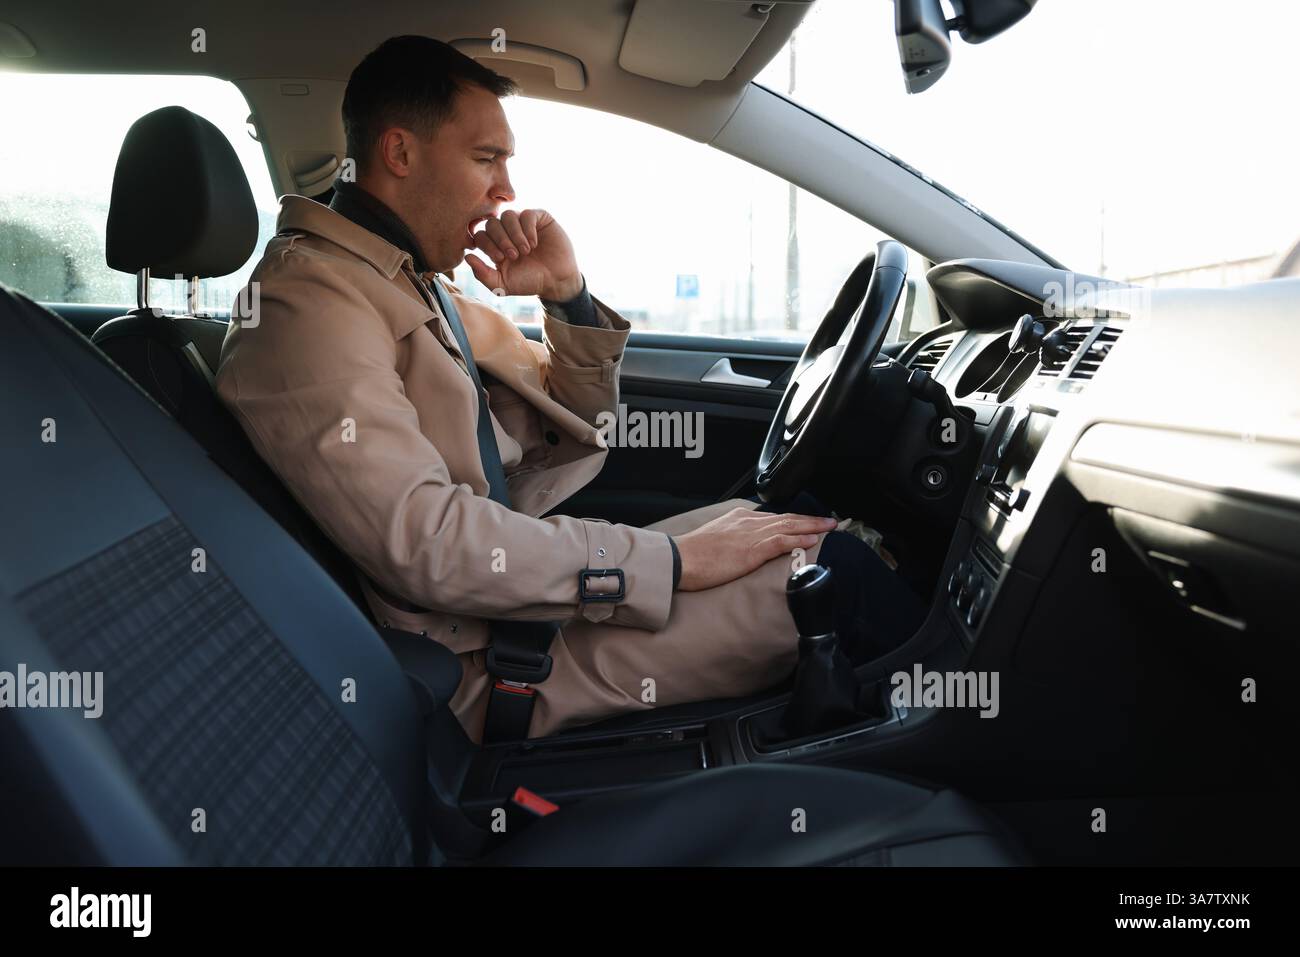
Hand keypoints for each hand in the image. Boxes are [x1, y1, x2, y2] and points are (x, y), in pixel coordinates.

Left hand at [465, 209, 582, 300]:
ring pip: (508, 215)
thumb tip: (467, 257)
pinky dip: (528, 229)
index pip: (480, 234)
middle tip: (513, 256)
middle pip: (492, 223)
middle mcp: (507, 231)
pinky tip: (534, 243)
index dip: (487, 245)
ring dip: (515, 234)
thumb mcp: (502, 285)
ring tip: (525, 251)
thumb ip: (482, 274)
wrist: (556, 282)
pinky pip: (527, 214)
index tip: (500, 260)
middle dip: (501, 240)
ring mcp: (523, 223)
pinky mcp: (539, 218)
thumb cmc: (528, 283)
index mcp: (495, 245)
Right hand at [673, 508, 838, 591]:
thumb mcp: (716, 541)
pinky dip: (800, 539)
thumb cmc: (692, 556)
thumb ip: (734, 541)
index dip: (795, 520)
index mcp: (739, 518)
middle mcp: (748, 522)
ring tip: (830, 527)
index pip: (774, 518)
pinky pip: (782, 541)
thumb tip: (743, 550)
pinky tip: (813, 539)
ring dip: (812, 526)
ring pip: (789, 526)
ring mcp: (751, 534)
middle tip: (830, 521)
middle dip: (810, 520)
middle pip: (787, 518)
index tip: (809, 522)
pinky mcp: (752, 549)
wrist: (680, 560)